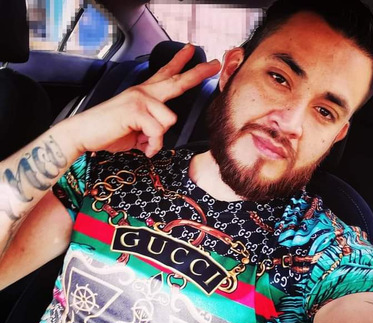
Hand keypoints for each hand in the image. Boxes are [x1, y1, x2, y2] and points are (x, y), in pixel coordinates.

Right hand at [71, 44, 220, 156]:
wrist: (84, 134)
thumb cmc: (109, 131)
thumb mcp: (136, 131)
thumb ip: (151, 130)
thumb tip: (158, 139)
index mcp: (143, 93)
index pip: (165, 73)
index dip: (180, 62)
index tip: (192, 51)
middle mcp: (143, 92)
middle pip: (177, 81)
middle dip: (198, 73)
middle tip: (215, 64)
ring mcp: (140, 99)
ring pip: (169, 120)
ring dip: (157, 138)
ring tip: (143, 142)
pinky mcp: (136, 111)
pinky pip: (158, 133)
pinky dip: (152, 146)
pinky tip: (143, 148)